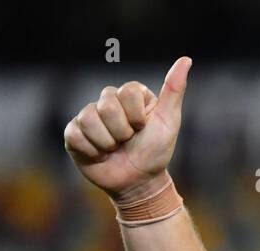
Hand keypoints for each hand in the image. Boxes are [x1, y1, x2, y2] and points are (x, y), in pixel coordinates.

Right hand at [63, 56, 191, 199]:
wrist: (139, 183)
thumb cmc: (156, 152)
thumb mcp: (169, 121)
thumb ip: (174, 90)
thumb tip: (186, 59)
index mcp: (130, 95)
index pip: (126, 92)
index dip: (137, 116)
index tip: (143, 128)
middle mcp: (107, 102)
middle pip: (106, 106)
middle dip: (122, 131)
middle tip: (128, 141)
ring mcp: (88, 117)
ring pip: (89, 119)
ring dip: (107, 142)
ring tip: (115, 149)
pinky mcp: (74, 135)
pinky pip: (75, 134)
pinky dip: (92, 150)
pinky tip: (100, 155)